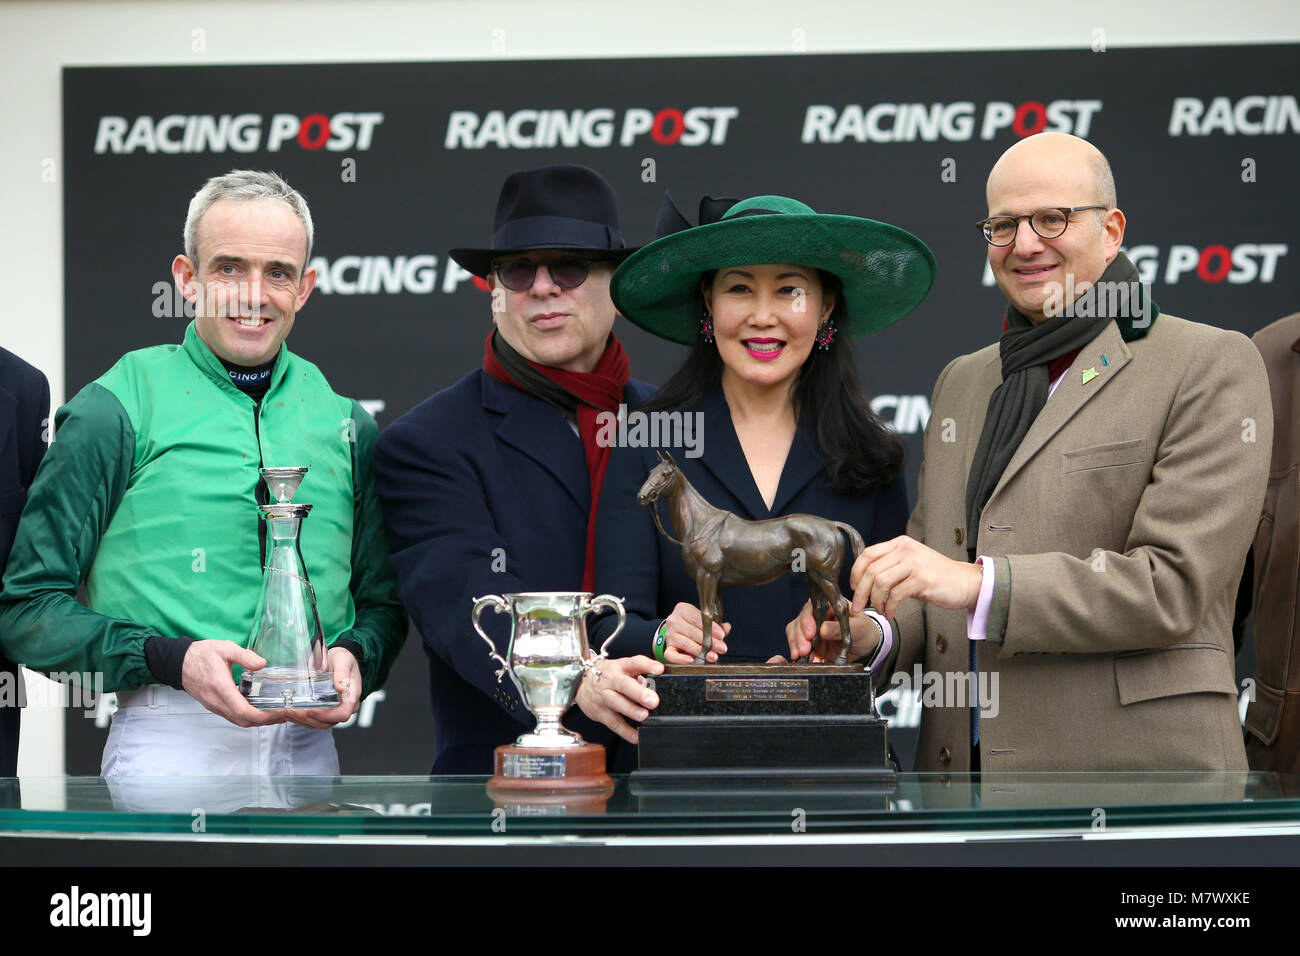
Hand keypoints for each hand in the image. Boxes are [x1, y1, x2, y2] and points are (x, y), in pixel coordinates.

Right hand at [181, 640, 287, 727]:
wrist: (179, 662)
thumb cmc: (200, 655)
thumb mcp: (225, 648)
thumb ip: (245, 656)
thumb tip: (262, 664)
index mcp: (220, 687)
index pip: (242, 710)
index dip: (262, 716)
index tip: (276, 713)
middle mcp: (217, 701)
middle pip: (243, 720)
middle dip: (265, 721)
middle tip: (282, 714)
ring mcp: (214, 705)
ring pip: (238, 721)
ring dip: (257, 721)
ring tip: (274, 714)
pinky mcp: (214, 706)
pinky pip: (232, 717)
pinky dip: (248, 717)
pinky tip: (258, 710)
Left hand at [284, 646, 362, 729]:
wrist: (340, 659)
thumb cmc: (343, 659)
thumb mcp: (343, 661)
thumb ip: (342, 674)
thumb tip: (342, 687)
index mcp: (352, 696)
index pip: (342, 714)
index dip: (325, 715)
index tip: (310, 710)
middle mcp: (345, 706)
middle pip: (328, 722)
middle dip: (308, 718)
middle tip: (292, 711)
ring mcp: (336, 710)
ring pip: (319, 723)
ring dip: (302, 720)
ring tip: (287, 712)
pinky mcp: (326, 710)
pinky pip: (315, 720)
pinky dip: (301, 719)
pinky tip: (291, 713)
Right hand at [575, 655, 663, 743]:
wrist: (580, 683)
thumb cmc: (608, 676)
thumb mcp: (621, 669)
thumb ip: (639, 676)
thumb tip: (658, 687)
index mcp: (620, 666)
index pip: (634, 662)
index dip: (647, 665)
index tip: (659, 669)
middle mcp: (611, 680)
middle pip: (623, 685)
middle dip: (639, 693)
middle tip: (653, 701)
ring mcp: (604, 697)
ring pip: (616, 703)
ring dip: (631, 710)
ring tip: (644, 716)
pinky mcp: (600, 713)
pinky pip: (613, 723)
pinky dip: (625, 731)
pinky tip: (636, 736)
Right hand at [660, 602, 730, 663]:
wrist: (676, 633)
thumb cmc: (691, 626)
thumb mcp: (703, 622)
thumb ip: (715, 625)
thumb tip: (726, 627)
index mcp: (683, 610)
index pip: (698, 618)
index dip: (711, 628)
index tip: (721, 635)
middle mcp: (674, 621)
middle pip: (692, 632)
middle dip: (709, 641)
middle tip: (721, 648)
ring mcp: (670, 635)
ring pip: (685, 643)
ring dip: (700, 651)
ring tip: (712, 656)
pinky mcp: (667, 648)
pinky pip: (672, 655)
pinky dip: (681, 659)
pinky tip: (691, 660)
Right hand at [784, 601, 883, 663]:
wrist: (866, 646)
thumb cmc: (864, 630)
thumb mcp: (857, 627)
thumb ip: (839, 628)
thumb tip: (822, 629)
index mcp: (829, 604)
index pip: (813, 607)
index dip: (808, 619)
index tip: (810, 632)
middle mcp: (818, 614)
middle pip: (801, 619)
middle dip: (800, 635)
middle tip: (805, 648)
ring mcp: (812, 627)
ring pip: (795, 630)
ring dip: (796, 642)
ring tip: (801, 654)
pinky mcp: (810, 640)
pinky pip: (798, 642)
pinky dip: (796, 649)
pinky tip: (799, 656)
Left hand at [850, 535, 982, 620]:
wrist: (965, 582)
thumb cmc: (937, 575)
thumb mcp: (911, 562)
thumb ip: (891, 564)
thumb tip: (865, 578)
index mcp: (900, 544)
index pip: (868, 553)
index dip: (856, 571)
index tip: (853, 587)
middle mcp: (905, 550)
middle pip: (871, 570)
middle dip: (860, 592)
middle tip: (857, 607)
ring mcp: (914, 564)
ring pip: (880, 583)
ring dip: (875, 601)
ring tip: (879, 610)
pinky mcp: (922, 580)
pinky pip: (895, 596)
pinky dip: (888, 608)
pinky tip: (890, 614)